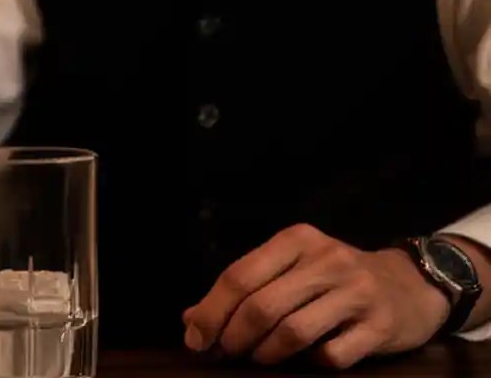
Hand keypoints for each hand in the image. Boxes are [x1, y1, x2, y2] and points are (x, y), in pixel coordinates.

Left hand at [182, 224, 449, 368]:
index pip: (239, 276)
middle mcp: (327, 260)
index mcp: (296, 240)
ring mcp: (357, 293)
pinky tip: (305, 359)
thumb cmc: (335, 278)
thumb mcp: (290, 269)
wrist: (412, 284)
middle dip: (233, 337)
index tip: (195, 339)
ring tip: (258, 358)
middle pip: (262, 306)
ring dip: (265, 354)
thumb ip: (244, 289)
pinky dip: (309, 363)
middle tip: (225, 353)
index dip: (211, 312)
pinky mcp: (380, 326)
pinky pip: (331, 355)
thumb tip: (190, 321)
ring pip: (293, 332)